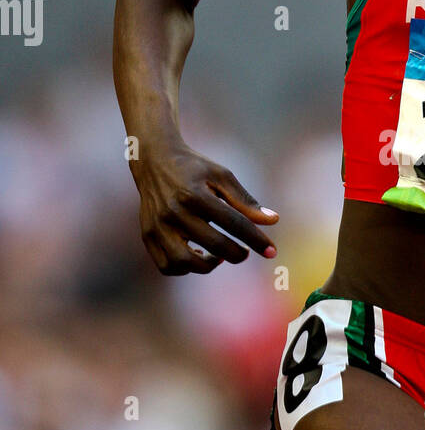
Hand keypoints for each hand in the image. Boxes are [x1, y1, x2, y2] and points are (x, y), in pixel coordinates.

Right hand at [134, 139, 279, 274]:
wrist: (153, 160)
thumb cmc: (194, 169)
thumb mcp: (222, 176)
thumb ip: (245, 200)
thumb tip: (273, 221)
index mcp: (195, 194)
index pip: (234, 224)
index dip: (256, 240)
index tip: (272, 251)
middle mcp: (174, 212)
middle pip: (214, 245)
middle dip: (236, 254)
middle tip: (244, 253)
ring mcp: (157, 226)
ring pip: (184, 263)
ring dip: (207, 266)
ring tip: (219, 256)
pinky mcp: (147, 235)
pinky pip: (166, 265)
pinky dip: (184, 269)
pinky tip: (197, 257)